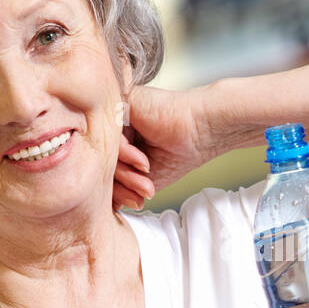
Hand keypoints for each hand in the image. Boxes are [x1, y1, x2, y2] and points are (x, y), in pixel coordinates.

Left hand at [112, 85, 211, 210]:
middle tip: (140, 197)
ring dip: (126, 174)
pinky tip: (144, 163)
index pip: (107, 167)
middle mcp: (116, 127)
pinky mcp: (121, 102)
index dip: (119, 190)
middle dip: (122, 186)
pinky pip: (112, 134)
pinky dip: (127, 154)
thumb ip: (125, 185)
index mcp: (122, 141)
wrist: (203, 129)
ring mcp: (116, 115)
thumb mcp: (148, 177)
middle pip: (104, 160)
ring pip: (106, 151)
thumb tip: (105, 206)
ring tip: (145, 183)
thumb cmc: (182, 151)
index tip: (136, 204)